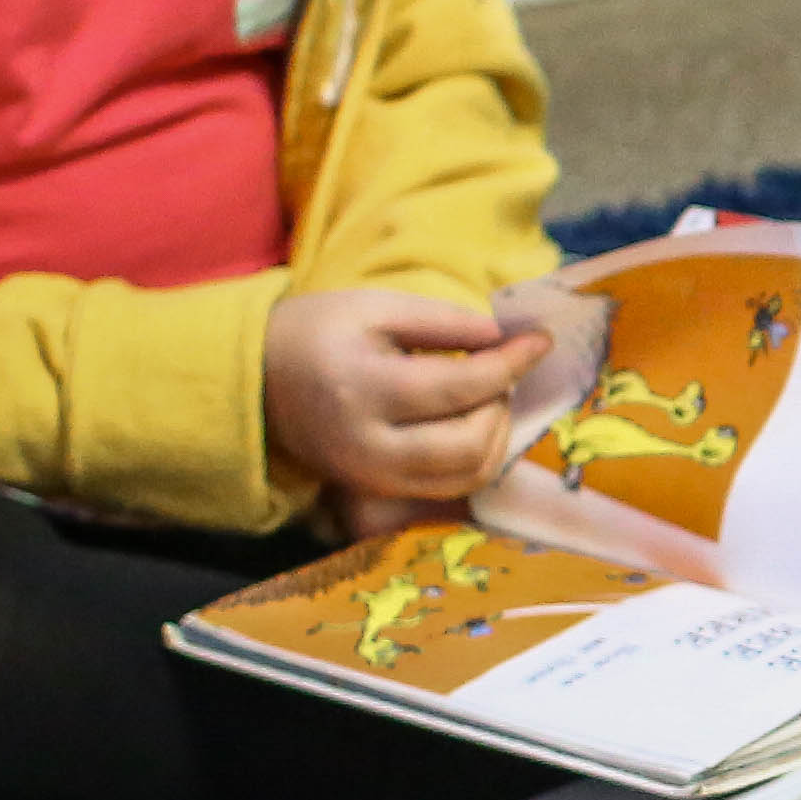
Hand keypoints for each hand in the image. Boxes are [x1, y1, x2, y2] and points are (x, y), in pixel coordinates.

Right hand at [266, 286, 546, 511]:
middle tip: (498, 371)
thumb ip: (444, 321)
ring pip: (467, 475)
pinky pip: (450, 488)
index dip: (511, 363)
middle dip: (501, 405)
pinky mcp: (378, 492)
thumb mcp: (376, 307)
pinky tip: (473, 423)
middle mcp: (368, 444)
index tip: (542, 339)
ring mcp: (373, 477)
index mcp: (363, 386)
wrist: (258, 382)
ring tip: (486, 396)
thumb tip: (507, 338)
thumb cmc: (319, 332)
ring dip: (496, 436)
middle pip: (469, 443)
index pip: (459, 387)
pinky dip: (478, 458)